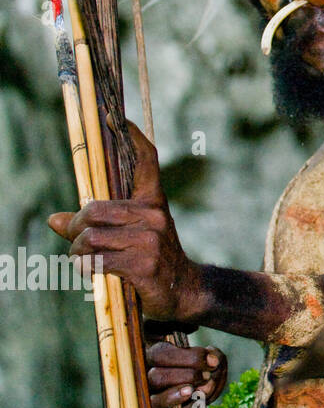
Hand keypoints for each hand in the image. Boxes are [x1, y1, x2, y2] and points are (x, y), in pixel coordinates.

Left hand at [48, 122, 199, 320]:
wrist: (184, 291)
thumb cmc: (151, 261)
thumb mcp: (129, 237)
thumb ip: (93, 226)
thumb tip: (54, 219)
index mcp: (153, 201)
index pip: (146, 161)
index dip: (131, 136)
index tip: (115, 116)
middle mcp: (154, 214)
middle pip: (94, 209)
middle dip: (75, 228)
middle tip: (76, 242)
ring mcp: (151, 239)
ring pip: (90, 237)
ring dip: (77, 252)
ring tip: (83, 260)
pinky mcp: (144, 263)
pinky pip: (97, 260)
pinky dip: (86, 267)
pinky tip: (93, 272)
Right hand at [147, 342, 226, 407]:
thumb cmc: (201, 384)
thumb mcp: (213, 368)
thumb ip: (215, 357)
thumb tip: (212, 356)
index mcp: (163, 353)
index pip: (163, 342)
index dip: (186, 347)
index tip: (211, 357)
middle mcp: (150, 367)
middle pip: (157, 354)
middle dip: (190, 359)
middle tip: (210, 368)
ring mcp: (148, 388)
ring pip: (157, 376)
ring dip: (187, 377)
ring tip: (205, 381)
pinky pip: (158, 401)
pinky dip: (176, 395)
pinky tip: (190, 392)